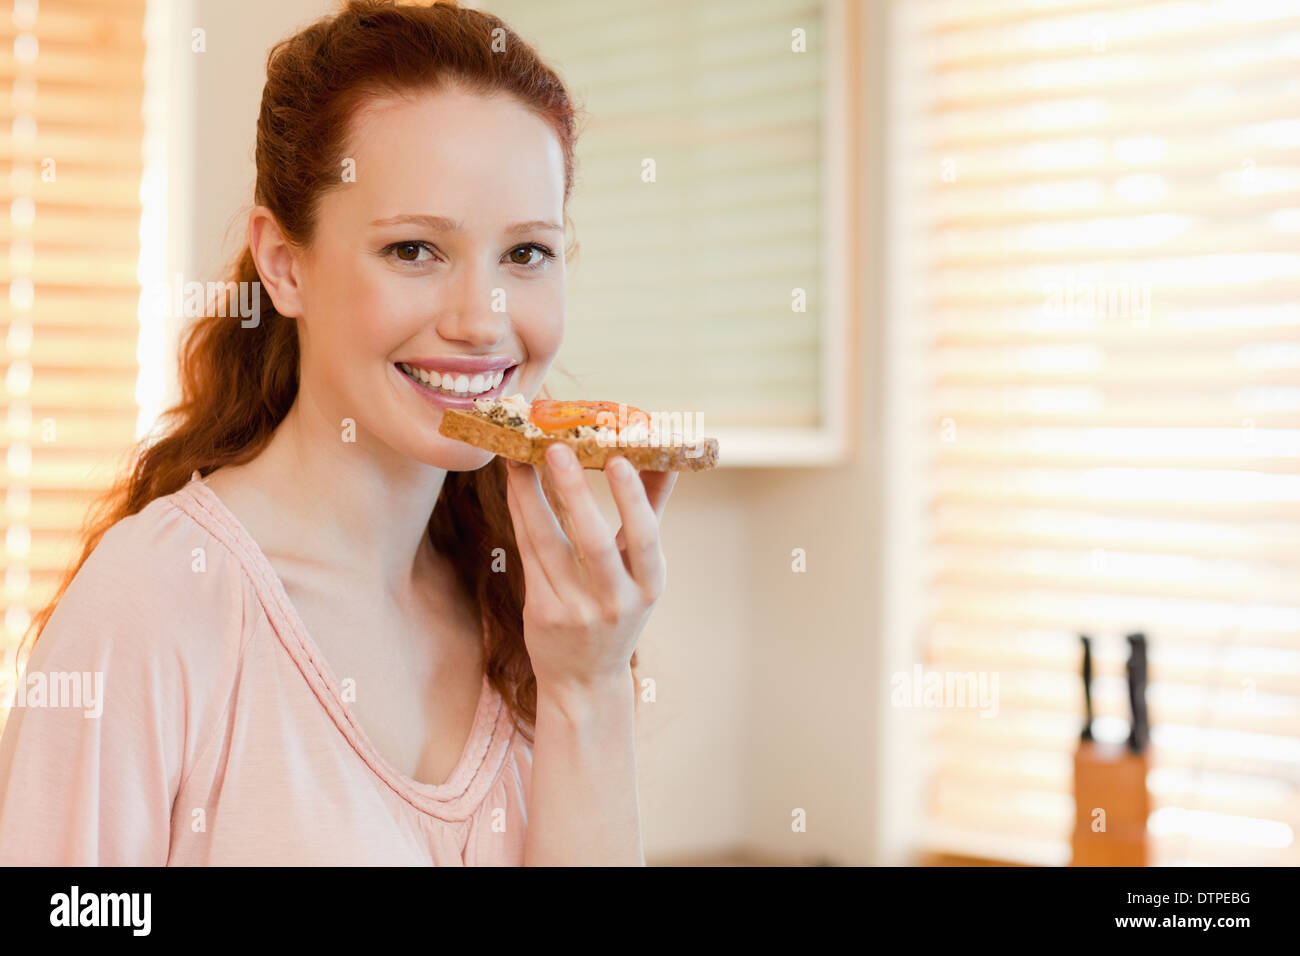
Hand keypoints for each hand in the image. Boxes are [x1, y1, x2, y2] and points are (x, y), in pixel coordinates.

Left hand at [504, 443, 677, 695]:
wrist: (586, 679)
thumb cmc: (618, 609)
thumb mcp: (643, 571)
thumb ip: (651, 512)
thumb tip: (667, 457)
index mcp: (649, 585)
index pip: (645, 538)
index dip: (633, 498)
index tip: (619, 458)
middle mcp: (615, 600)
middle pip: (594, 542)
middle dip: (575, 492)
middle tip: (556, 448)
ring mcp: (576, 610)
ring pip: (548, 544)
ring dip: (531, 497)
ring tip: (519, 459)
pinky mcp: (543, 614)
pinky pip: (528, 555)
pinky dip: (520, 516)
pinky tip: (514, 487)